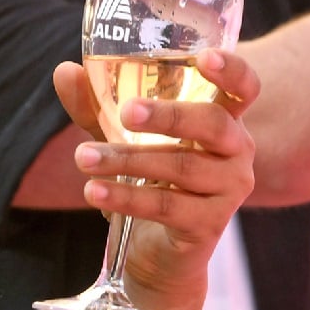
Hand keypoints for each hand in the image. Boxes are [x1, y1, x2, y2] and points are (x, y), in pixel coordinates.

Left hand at [51, 49, 258, 309]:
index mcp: (224, 119)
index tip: (204, 57)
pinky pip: (168, 206)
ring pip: (181, 166)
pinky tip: (93, 192)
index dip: (231, 71)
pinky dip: (126, 197)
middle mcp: (237, 151)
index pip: (245, 87)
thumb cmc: (148, 178)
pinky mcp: (210, 224)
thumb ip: (97, 105)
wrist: (157, 252)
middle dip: (169, 115)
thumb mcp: (122, 137)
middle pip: (214, 124)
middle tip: (127, 112)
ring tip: (82, 158)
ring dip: (127, 160)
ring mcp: (229, 189)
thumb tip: (64, 71)